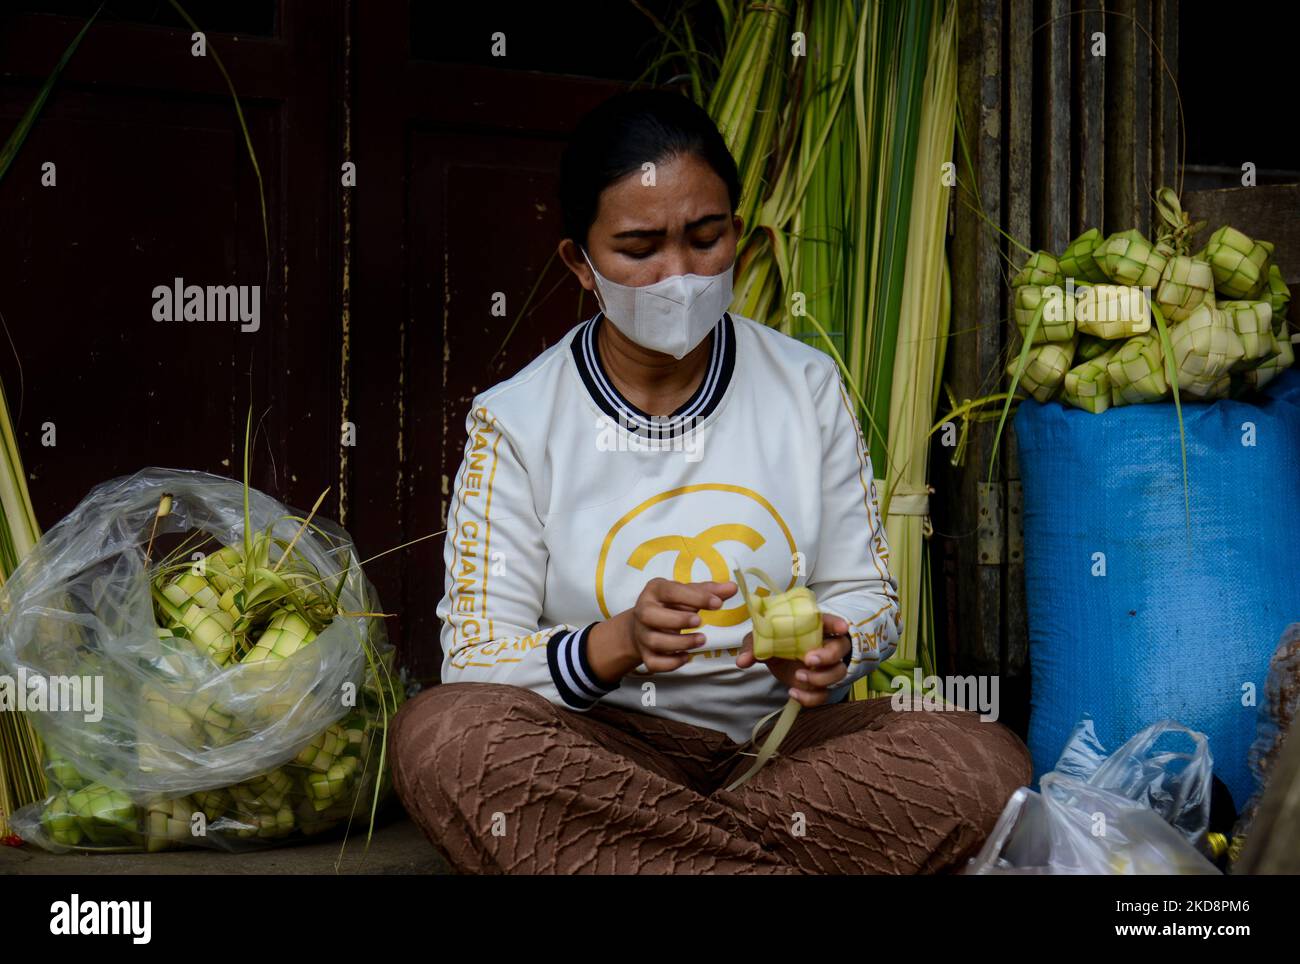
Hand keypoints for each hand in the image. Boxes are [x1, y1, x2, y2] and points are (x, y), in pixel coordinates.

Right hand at [597, 578, 736, 675]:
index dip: (695, 597)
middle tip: (700, 621)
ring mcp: (641, 634)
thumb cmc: (669, 605)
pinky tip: (686, 656)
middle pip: (650, 616)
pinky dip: (671, 663)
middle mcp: (643, 611)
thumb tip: (732, 588)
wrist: (643, 624)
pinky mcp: (644, 654)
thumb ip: (708, 591)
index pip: (670, 591)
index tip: (717, 603)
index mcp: (654, 591)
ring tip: (701, 640)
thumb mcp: (686, 593)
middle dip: (677, 620)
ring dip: (680, 643)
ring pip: (654, 641)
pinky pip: (654, 663)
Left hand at [735, 613, 850, 707]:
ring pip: (838, 672)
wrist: (776, 657)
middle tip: (809, 659)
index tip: (841, 628)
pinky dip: (811, 697)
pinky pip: (824, 694)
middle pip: (839, 649)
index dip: (838, 624)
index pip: (831, 622)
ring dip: (822, 677)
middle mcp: (824, 645)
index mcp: (814, 627)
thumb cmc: (774, 640)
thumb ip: (752, 645)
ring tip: (798, 676)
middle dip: (828, 655)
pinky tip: (793, 693)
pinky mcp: (819, 685)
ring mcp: (825, 666)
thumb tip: (742, 661)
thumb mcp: (760, 638)